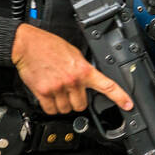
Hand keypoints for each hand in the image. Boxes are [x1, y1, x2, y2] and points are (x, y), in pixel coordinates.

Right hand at [12, 24, 132, 114]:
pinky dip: (51, 107)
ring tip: (58, 91)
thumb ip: (83, 68)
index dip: (120, 97)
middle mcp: (73, 80)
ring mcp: (58, 88)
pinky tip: (49, 96)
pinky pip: (52, 110)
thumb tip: (89, 79)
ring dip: (63, 104)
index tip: (128, 105)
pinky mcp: (44, 92)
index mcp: (83, 70)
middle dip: (77, 101)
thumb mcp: (74, 54)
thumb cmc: (48, 46)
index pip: (107, 86)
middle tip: (70, 91)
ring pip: (67, 109)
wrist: (26, 45)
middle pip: (82, 105)